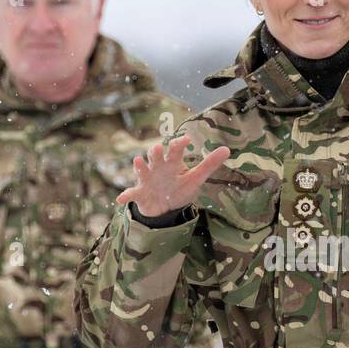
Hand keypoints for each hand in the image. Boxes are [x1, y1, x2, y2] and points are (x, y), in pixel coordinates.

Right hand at [114, 134, 231, 217]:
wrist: (165, 207)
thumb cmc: (180, 188)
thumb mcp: (196, 178)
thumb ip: (209, 164)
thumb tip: (227, 149)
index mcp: (172, 163)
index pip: (175, 150)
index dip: (179, 144)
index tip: (186, 140)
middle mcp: (158, 168)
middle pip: (155, 156)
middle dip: (156, 152)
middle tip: (159, 147)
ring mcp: (147, 180)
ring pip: (142, 170)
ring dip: (140, 166)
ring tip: (138, 162)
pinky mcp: (140, 193)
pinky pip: (131, 193)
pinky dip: (126, 195)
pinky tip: (121, 199)